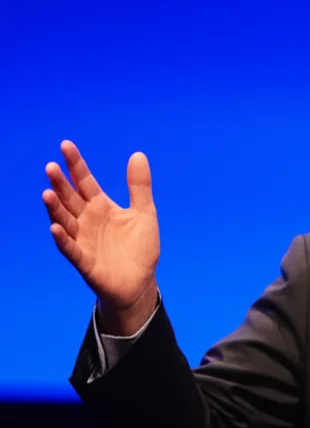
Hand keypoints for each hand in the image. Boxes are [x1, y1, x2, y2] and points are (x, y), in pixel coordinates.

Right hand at [43, 140, 160, 333]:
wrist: (140, 282)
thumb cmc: (139, 248)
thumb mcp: (145, 213)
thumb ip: (139, 186)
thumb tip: (138, 154)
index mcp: (101, 207)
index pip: (85, 182)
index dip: (76, 165)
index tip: (65, 145)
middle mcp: (87, 221)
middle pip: (70, 199)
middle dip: (61, 184)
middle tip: (51, 167)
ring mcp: (84, 240)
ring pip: (65, 221)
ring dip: (55, 209)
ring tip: (47, 193)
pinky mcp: (85, 261)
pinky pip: (71, 249)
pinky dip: (63, 239)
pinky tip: (55, 228)